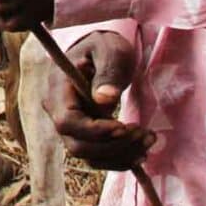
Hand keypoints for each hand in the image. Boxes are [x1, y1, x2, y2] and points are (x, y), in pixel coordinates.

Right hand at [46, 30, 152, 170]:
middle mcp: (57, 112)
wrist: (100, 53)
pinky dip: (118, 159)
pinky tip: (140, 152)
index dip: (94, 131)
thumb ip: (107, 71)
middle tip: (144, 134)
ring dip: (120, 155)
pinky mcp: (83, 134)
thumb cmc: (103, 47)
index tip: (123, 126)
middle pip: (77, 145)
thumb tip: (104, 100)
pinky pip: (96, 156)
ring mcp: (70, 126)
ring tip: (148, 141)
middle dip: (113, 146)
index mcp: (58, 89)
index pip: (67, 121)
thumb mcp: (109, 50)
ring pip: (88, 155)